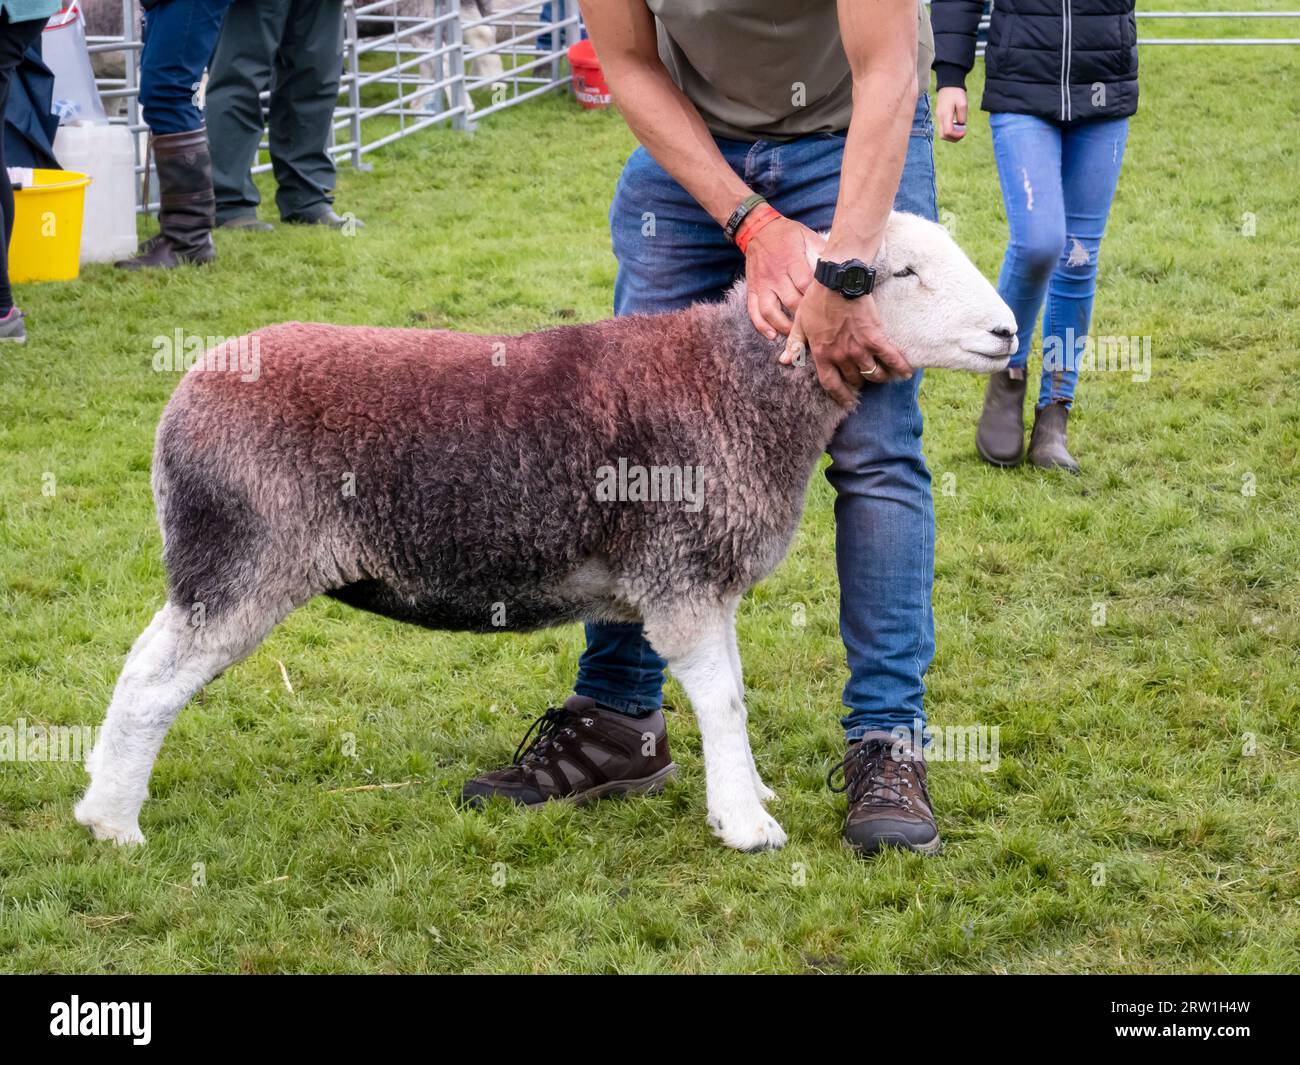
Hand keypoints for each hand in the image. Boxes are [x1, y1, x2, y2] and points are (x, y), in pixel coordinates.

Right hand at [741, 216, 826, 339]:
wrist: (758, 228)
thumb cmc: (787, 234)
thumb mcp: (807, 236)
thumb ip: (821, 252)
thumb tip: (840, 265)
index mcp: (791, 261)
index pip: (805, 285)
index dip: (816, 300)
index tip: (828, 311)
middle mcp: (775, 274)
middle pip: (791, 302)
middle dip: (804, 318)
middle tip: (817, 329)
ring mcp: (762, 284)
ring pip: (770, 311)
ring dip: (783, 326)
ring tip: (795, 335)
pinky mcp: (753, 289)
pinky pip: (753, 310)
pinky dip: (761, 325)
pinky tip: (772, 335)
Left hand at [779, 281, 911, 408]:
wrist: (838, 282)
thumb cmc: (817, 300)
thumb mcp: (799, 323)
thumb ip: (794, 344)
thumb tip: (784, 361)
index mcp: (821, 354)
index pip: (831, 384)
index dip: (840, 396)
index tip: (848, 402)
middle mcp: (841, 356)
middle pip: (855, 379)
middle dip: (859, 382)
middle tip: (864, 381)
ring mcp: (859, 348)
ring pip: (873, 373)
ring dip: (879, 377)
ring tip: (883, 376)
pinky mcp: (875, 337)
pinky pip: (890, 357)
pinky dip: (900, 366)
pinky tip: (906, 373)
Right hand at [935, 86, 967, 141]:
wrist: (948, 84)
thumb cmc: (956, 92)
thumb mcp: (963, 103)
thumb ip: (962, 116)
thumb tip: (961, 126)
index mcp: (945, 115)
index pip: (948, 132)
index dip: (957, 135)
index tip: (964, 132)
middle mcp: (940, 118)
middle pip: (943, 136)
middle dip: (953, 138)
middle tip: (962, 134)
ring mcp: (938, 117)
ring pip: (942, 133)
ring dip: (951, 135)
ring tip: (960, 130)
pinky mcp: (939, 116)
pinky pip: (943, 128)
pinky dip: (950, 130)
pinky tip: (956, 125)